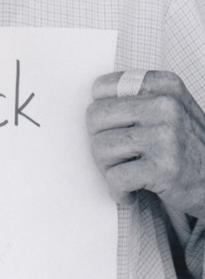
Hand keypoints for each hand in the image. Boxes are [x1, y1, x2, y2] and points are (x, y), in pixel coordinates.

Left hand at [86, 71, 204, 217]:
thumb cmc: (186, 146)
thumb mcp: (170, 107)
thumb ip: (137, 96)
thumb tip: (94, 100)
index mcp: (164, 85)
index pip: (102, 88)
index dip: (99, 113)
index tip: (111, 129)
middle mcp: (166, 104)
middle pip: (96, 116)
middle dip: (97, 141)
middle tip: (112, 158)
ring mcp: (166, 136)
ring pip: (101, 147)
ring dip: (106, 168)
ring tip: (122, 175)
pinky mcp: (164, 167)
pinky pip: (115, 177)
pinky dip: (117, 191)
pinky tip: (129, 193)